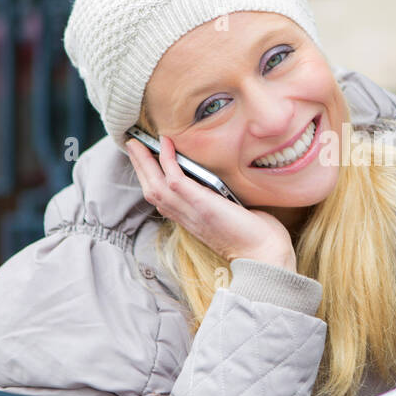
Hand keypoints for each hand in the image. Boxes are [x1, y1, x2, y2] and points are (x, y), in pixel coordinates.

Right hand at [126, 136, 295, 270]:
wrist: (263, 253)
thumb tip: (217, 181)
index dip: (150, 179)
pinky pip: (175, 179)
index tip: (144, 162)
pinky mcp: (201, 205)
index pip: (162, 198)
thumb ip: (217, 200)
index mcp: (190, 220)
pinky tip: (165, 144)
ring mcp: (191, 211)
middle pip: (151, 190)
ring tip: (137, 142)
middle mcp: (185, 217)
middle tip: (132, 145)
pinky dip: (167, 160)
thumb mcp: (229, 214)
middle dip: (139, 166)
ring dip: (143, 161)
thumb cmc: (253, 235)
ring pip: (155, 184)